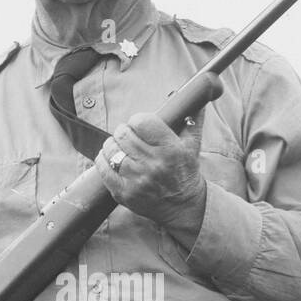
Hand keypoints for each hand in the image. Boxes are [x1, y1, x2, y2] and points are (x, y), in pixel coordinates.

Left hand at [93, 109, 207, 245]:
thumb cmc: (185, 172)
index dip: (138, 120)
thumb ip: (193, 118)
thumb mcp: (192, 145)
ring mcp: (137, 181)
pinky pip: (103, 168)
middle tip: (129, 136)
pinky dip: (103, 159)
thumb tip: (198, 94)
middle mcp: (153, 165)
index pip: (142, 121)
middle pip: (123, 134)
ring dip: (113, 145)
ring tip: (120, 147)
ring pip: (111, 149)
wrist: (182, 206)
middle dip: (124, 131)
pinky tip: (111, 159)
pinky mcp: (124, 193)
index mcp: (170, 150)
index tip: (140, 125)